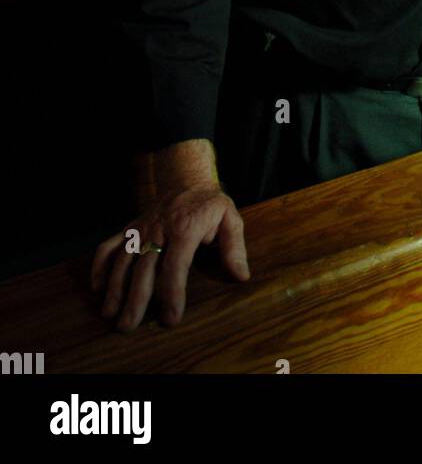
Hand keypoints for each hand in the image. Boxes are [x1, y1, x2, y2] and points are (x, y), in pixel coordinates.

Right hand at [91, 183, 249, 331]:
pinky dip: (100, 264)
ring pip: (123, 260)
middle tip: (128, 325)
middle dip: (135, 299)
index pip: (175, 266)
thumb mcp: (230, 219)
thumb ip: (234, 248)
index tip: (170, 318)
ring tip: (110, 313)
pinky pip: (109, 245)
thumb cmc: (210, 206)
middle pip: (143, 268)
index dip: (172, 293)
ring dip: (115, 287)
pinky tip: (97, 287)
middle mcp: (158, 229)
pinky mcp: (130, 228)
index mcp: (185, 228)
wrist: (188, 179)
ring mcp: (141, 229)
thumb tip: (240, 276)